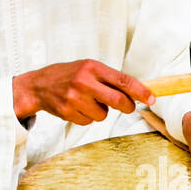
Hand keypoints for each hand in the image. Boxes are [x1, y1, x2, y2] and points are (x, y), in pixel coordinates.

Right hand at [13, 60, 154, 124]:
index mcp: (92, 67)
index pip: (123, 80)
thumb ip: (110, 78)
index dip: (140, 91)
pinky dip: (87, 117)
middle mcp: (84, 82)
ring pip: (103, 115)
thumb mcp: (89, 68)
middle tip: (127, 106)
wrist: (38, 85)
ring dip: (101, 111)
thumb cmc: (68, 75)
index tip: (152, 98)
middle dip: (127, 107)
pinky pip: (89, 122)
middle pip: (118, 101)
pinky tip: (77, 107)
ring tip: (88, 101)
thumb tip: (136, 91)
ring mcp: (75, 99)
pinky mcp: (68, 113)